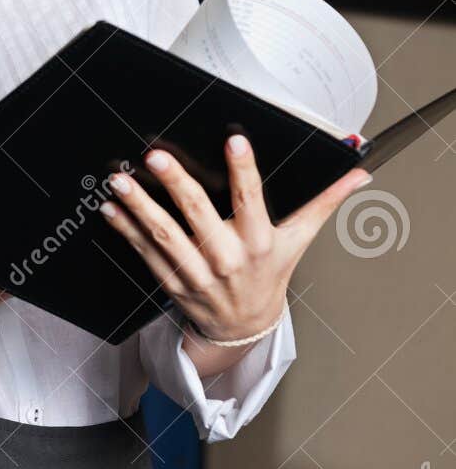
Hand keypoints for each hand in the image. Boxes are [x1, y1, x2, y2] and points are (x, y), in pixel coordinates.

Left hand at [98, 133, 372, 343]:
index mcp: (259, 241)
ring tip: (120, 180)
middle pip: (198, 215)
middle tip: (154, 157)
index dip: (245, 169)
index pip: (252, 199)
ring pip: (164, 235)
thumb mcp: (299, 239)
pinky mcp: (171, 282)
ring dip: (139, 206)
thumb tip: (357, 173)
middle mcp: (227, 258)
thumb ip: (324, 202)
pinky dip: (125, 231)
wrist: (244, 328)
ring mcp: (197, 273)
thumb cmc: (270, 275)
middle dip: (175, 184)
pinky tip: (111, 209)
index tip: (234, 140)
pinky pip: (145, 254)